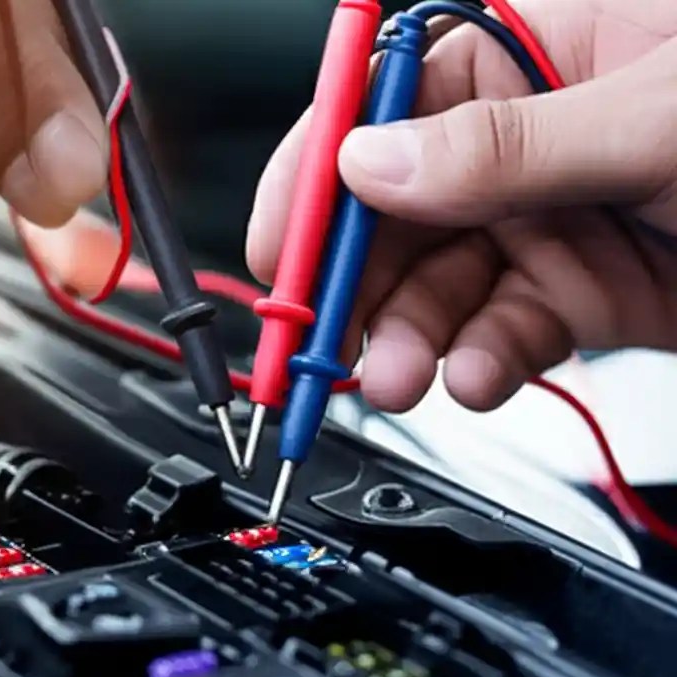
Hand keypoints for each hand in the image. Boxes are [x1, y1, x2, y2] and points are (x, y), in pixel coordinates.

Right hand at [247, 0, 676, 412]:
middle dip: (350, 286)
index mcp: (522, 55)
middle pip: (390, 215)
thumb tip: (371, 162)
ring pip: (435, 287)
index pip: (380, 111)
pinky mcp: (579, 293)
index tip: (279, 252)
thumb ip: (504, 145)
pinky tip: (473, 377)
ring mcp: (546, 220)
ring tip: (394, 377)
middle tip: (318, 343)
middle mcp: (518, 139)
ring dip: (403, 339)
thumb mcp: (649, 118)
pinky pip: (500, 333)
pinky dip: (478, 365)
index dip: (315, 184)